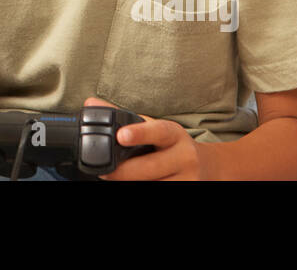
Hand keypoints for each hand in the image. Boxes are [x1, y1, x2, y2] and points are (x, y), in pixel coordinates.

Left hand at [85, 97, 213, 179]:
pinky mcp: (187, 191)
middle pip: (150, 167)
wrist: (205, 167)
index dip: (140, 133)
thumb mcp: (152, 127)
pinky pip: (158, 193)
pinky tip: (131, 185)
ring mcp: (188, 179)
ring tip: (115, 179)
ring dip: (131, 184)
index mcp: (174, 134)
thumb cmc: (169, 145)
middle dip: (123, 171)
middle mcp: (185, 157)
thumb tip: (90, 104)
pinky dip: (142, 189)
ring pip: (154, 185)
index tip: (121, 135)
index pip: (158, 131)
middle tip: (103, 171)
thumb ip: (122, 117)